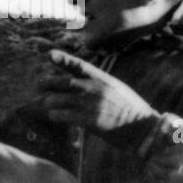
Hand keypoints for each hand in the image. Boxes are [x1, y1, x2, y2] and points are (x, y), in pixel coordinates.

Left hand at [40, 50, 159, 148]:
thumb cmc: (131, 111)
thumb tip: (82, 87)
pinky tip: (56, 117)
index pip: (79, 65)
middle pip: (62, 82)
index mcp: (102, 79)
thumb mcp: (117, 90)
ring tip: (49, 107)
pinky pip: (63, 115)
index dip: (63, 59)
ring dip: (50, 104)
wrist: (144, 128)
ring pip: (58, 100)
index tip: (50, 54)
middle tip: (39, 86)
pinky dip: (56, 116)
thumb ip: (99, 86)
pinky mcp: (89, 120)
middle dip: (47, 83)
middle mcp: (94, 89)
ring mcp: (90, 104)